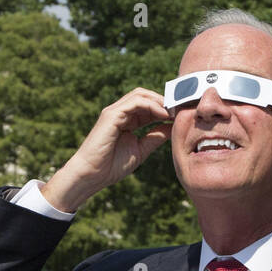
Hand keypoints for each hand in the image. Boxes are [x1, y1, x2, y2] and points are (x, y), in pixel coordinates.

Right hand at [41, 87, 171, 212]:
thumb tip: (173, 127)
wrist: (91, 175)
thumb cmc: (111, 167)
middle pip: (145, 96)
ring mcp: (114, 112)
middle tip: (180, 110)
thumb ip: (155, 137)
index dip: (165, 108)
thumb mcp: (140, 150)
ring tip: (173, 112)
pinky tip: (162, 114)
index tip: (180, 115)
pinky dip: (151, 105)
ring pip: (141, 95)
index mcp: (126, 121)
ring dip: (160, 101)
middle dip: (164, 101)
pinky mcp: (111, 115)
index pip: (148, 106)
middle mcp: (119, 113)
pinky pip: (136, 102)